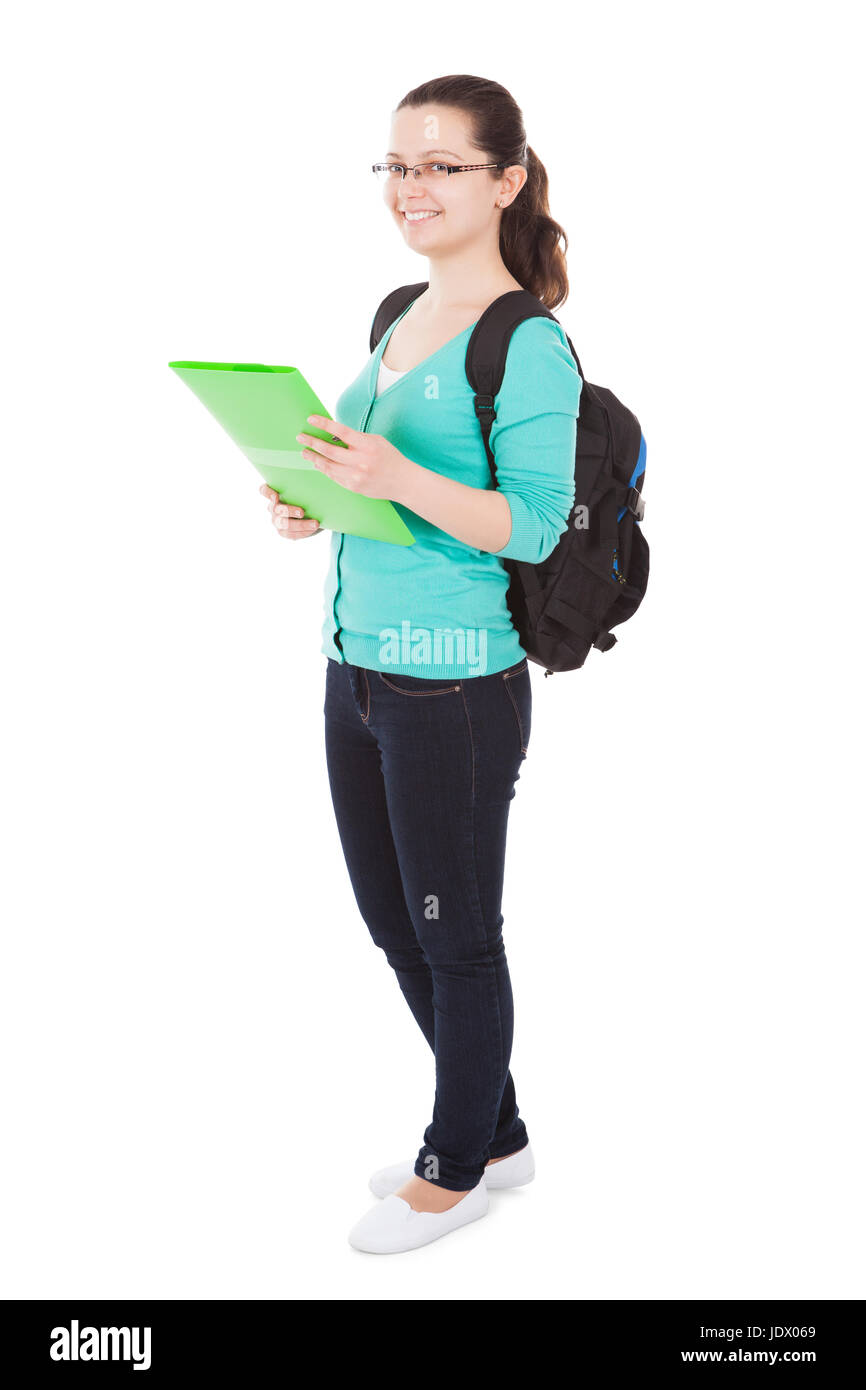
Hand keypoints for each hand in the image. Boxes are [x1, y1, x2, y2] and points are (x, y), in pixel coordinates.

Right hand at [259, 484, 322, 538]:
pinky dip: (303, 532)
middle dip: (289, 511)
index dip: (267, 493)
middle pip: (276, 509)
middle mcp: (273, 508)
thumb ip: (305, 484)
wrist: (317, 513)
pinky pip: (291, 534)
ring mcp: (277, 521)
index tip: (276, 496)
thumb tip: (317, 470)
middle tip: (302, 512)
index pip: (264, 490)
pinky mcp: (284, 532)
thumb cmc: (310, 497)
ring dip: (300, 524)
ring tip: (315, 523)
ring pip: (284, 524)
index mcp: (274, 493)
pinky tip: (314, 528)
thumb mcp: (308, 489)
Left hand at [295, 415, 412, 500]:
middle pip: (329, 450)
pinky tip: (319, 464)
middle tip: (301, 437)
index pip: (341, 431)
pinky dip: (324, 469)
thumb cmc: (390, 458)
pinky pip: (334, 477)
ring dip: (314, 458)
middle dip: (312, 442)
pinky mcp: (353, 487)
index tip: (311, 419)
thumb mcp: (376, 441)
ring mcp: (356, 476)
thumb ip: (356, 438)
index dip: (324, 424)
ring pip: (328, 466)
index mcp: (367, 445)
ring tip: (305, 452)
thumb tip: (334, 434)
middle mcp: (360, 461)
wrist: (403, 482)